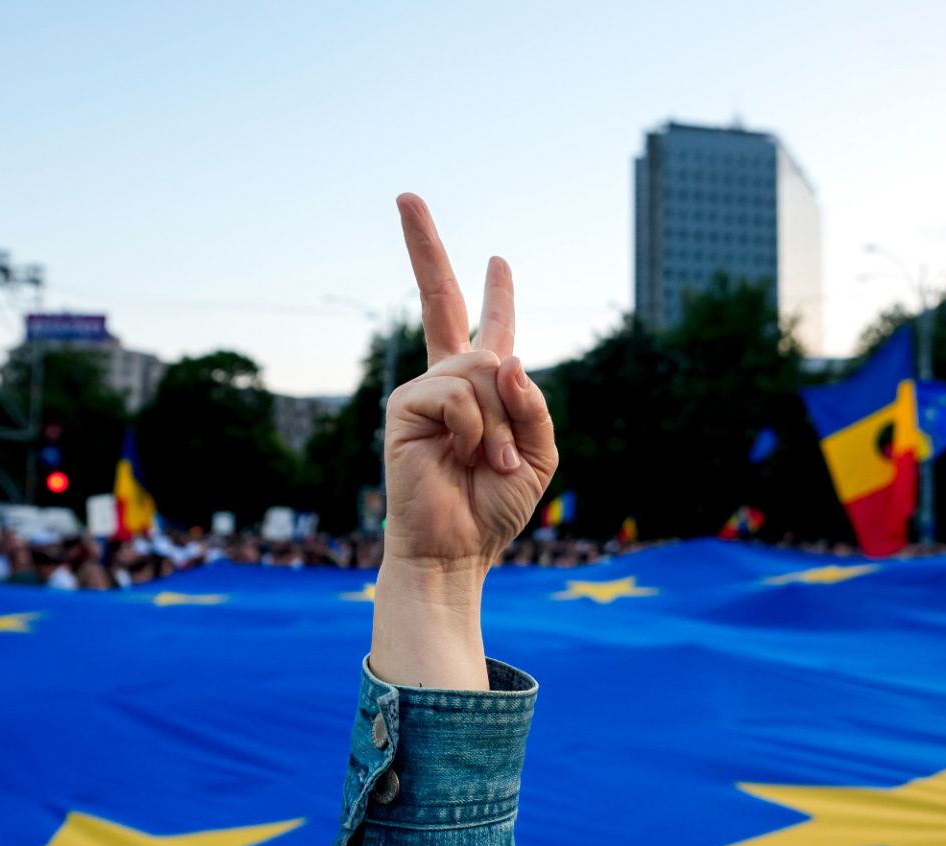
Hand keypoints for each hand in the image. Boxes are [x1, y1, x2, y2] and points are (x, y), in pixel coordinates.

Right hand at [383, 194, 558, 576]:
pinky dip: (475, 428)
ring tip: (490, 462)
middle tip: (405, 196)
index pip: (488, 330)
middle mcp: (449, 380)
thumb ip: (533, 402)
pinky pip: (458, 393)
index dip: (495, 295)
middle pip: (439, 300)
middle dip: (422, 246)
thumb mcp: (541, 453)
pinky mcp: (404, 408)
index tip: (498, 260)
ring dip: (500, 423)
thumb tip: (503, 357)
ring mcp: (424, 390)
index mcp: (483, 389)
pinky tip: (465, 457)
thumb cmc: (496, 504)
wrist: (456, 548)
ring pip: (480, 368)